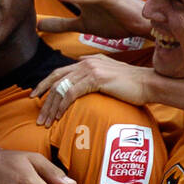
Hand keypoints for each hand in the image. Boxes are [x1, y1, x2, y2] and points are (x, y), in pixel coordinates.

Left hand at [32, 55, 157, 126]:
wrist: (148, 83)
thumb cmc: (131, 83)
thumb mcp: (110, 70)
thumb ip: (96, 66)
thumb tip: (82, 61)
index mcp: (87, 61)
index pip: (59, 72)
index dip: (44, 84)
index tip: (35, 97)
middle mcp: (86, 62)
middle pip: (56, 80)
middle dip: (44, 98)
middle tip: (38, 116)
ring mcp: (91, 69)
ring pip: (62, 88)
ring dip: (51, 107)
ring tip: (46, 122)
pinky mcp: (96, 79)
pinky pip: (72, 93)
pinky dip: (63, 106)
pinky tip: (59, 117)